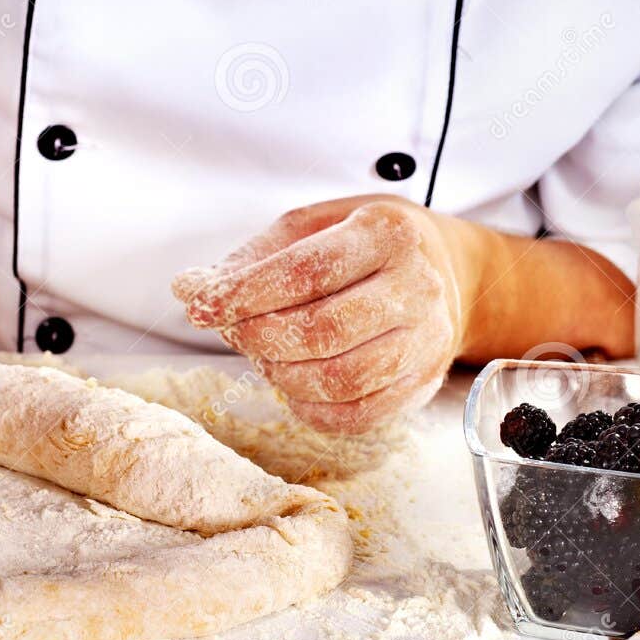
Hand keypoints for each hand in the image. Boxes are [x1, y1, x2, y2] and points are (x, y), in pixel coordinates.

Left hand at [172, 196, 474, 433]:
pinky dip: (311, 407)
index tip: (201, 305)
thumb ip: (253, 257)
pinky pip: (358, 414)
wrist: (450, 273)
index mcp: (386, 232)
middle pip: (321, 331)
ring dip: (282, 374)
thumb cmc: (367, 246)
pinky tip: (293, 383)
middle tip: (231, 331)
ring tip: (263, 354)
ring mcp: (426, 339)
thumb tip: (189, 288)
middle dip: (258, 337)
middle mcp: (416, 287)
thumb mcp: (315, 225)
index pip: (305, 271)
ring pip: (339, 380)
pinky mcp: (423, 381)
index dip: (244, 294)